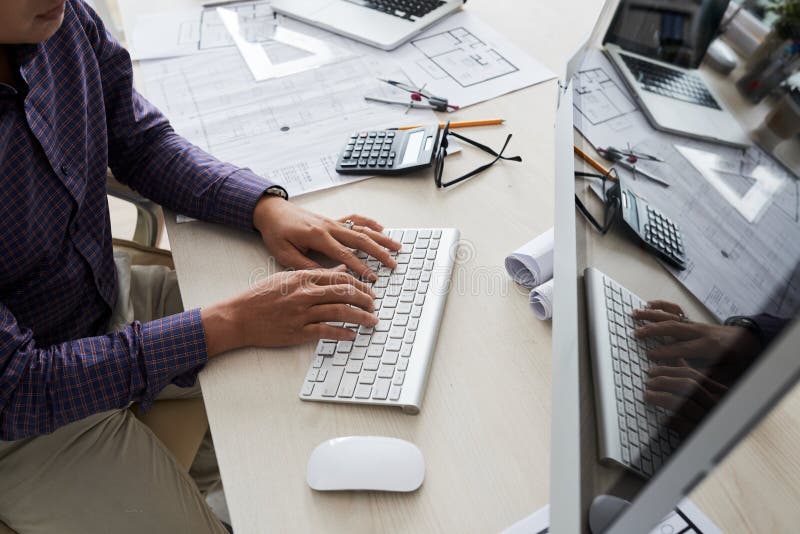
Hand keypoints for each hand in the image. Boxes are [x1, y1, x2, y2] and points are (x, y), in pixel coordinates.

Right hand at [201, 268, 377, 355]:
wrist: (238, 317)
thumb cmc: (260, 297)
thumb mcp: (287, 278)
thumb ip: (314, 274)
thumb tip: (340, 271)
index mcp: (302, 277)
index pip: (338, 277)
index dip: (358, 283)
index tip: (369, 289)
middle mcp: (304, 293)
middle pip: (344, 293)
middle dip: (365, 299)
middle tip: (374, 304)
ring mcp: (301, 313)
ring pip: (340, 312)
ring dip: (360, 316)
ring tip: (372, 320)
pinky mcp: (298, 332)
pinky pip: (326, 331)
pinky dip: (343, 333)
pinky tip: (353, 335)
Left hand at [253, 196, 400, 280]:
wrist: (271, 211)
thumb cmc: (276, 232)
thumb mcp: (285, 254)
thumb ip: (306, 266)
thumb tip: (327, 277)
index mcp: (318, 237)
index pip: (345, 254)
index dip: (361, 267)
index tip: (373, 279)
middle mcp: (329, 227)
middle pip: (361, 240)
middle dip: (379, 253)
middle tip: (393, 264)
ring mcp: (333, 222)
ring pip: (362, 229)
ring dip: (381, 238)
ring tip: (396, 247)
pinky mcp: (332, 220)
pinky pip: (355, 219)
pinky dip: (370, 223)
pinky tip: (381, 229)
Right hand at [633, 300, 760, 381]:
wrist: (749, 341)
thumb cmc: (737, 360)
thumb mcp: (726, 373)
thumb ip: (704, 374)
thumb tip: (682, 375)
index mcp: (709, 346)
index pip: (683, 348)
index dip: (665, 351)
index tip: (649, 355)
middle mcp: (700, 331)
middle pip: (673, 327)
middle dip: (653, 330)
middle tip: (637, 334)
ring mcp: (695, 324)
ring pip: (671, 316)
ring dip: (652, 315)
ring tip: (635, 314)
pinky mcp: (692, 321)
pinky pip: (675, 310)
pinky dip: (662, 306)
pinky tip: (649, 305)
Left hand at [645, 363, 727, 434]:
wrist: (705, 448)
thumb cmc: (703, 418)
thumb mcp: (701, 397)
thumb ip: (692, 379)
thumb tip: (679, 360)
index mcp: (717, 395)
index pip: (694, 376)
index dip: (670, 371)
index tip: (652, 371)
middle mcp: (716, 407)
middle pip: (691, 387)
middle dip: (665, 381)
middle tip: (648, 383)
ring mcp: (710, 422)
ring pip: (685, 405)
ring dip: (663, 398)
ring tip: (647, 396)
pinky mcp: (700, 437)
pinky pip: (683, 425)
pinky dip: (670, 420)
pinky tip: (659, 418)